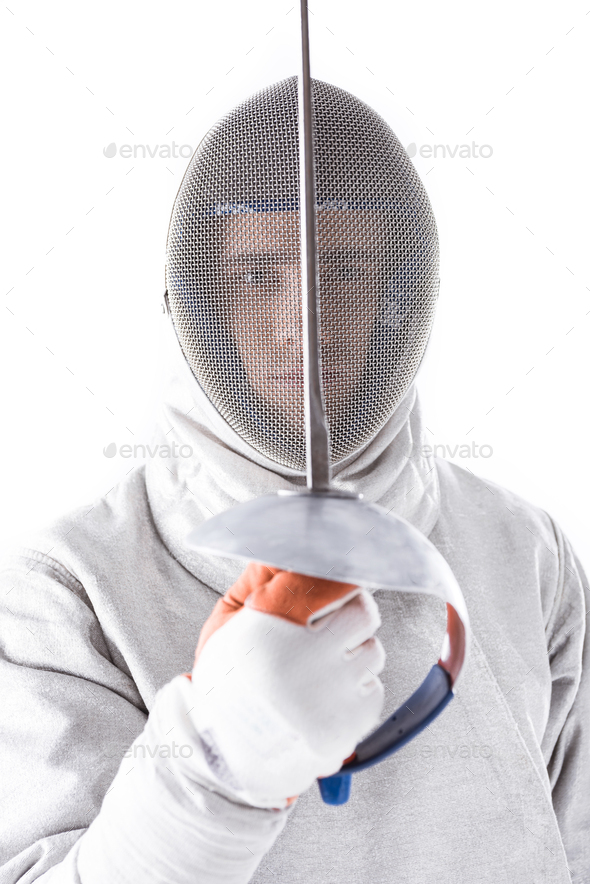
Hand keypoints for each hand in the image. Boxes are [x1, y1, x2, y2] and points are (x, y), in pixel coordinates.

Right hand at [187, 563, 384, 808]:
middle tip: (330, 624)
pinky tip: (326, 693)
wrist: (225, 756)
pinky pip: (374, 685)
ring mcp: (329, 693)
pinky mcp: (348, 723)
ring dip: (352, 653)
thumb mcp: (226, 624)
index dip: (336, 574)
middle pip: (363, 610)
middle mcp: (302, 658)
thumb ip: (258, 579)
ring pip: (372, 649)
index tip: (341, 571)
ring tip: (321, 667)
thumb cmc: (228, 683)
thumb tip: (291, 546)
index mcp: (269, 626)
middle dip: (349, 613)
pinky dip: (355, 688)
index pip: (325, 578)